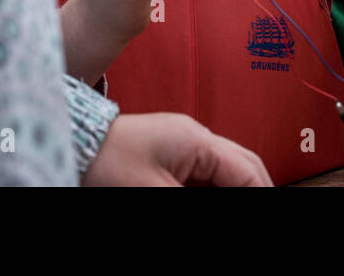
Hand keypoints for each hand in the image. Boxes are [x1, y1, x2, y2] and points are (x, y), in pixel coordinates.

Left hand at [82, 113, 272, 185]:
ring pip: (227, 172)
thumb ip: (195, 201)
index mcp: (197, 140)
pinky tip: (214, 197)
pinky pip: (205, 175)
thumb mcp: (154, 192)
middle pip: (244, 168)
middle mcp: (196, 138)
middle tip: (268, 204)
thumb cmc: (105, 162)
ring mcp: (183, 146)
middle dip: (257, 189)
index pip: (248, 172)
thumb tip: (237, 195)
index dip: (263, 193)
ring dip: (237, 189)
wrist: (71, 143)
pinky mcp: (169, 157)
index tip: (271, 205)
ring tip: (244, 197)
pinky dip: (216, 189)